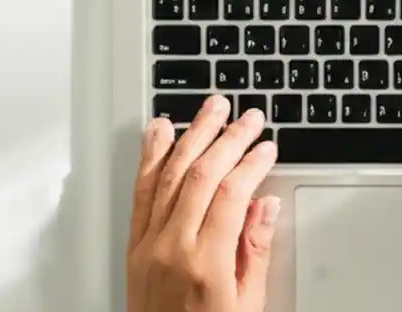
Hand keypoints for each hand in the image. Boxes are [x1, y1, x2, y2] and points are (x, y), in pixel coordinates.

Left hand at [127, 95, 279, 311]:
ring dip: (192, 135)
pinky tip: (159, 133)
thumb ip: (255, 250)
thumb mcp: (248, 303)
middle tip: (248, 117)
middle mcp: (171, 247)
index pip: (231, 195)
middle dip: (227, 139)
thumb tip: (265, 207)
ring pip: (168, 175)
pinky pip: (141, 191)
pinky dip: (151, 157)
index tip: (268, 147)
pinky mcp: (134, 245)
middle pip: (199, 176)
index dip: (252, 164)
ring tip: (210, 109)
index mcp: (205, 263)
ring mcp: (148, 244)